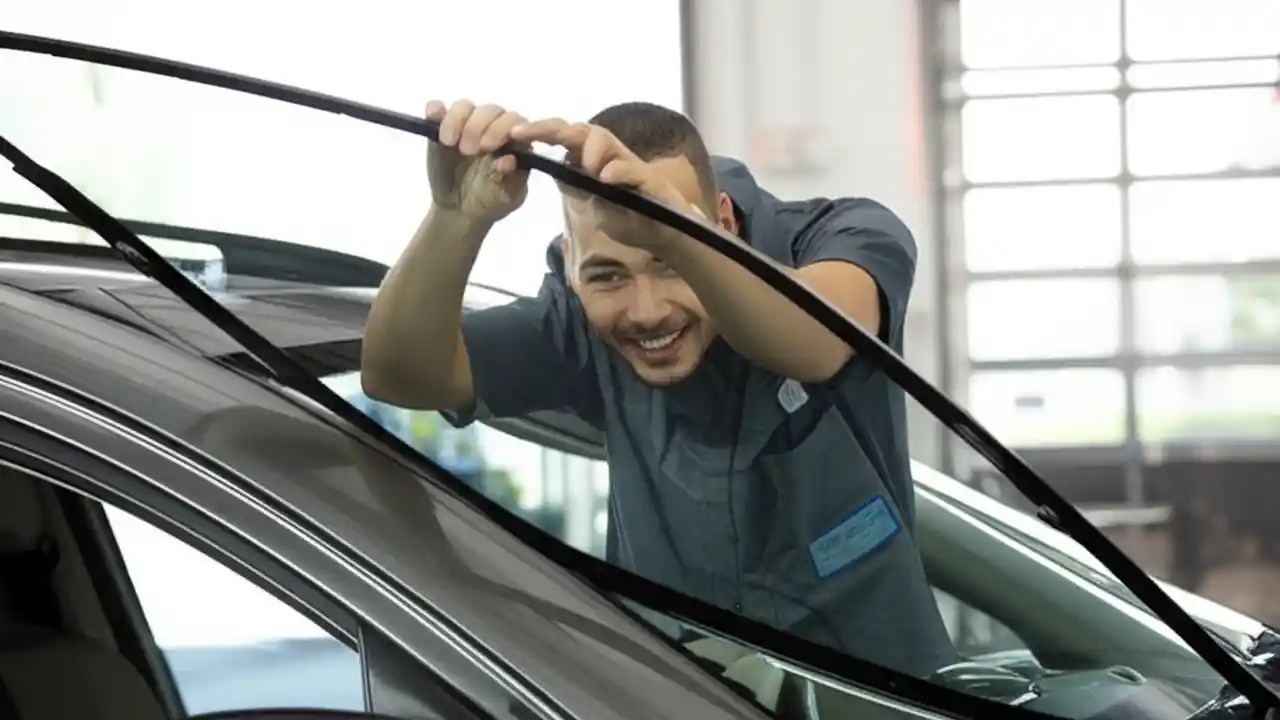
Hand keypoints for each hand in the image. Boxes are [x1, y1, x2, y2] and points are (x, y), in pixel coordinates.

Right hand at [425, 100, 529, 221]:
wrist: (461, 208)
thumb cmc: (490, 200)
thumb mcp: (503, 196)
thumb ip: (509, 179)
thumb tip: (509, 160)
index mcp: (515, 141)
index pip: (514, 122)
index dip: (502, 129)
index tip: (487, 147)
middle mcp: (494, 126)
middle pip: (490, 110)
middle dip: (478, 127)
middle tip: (467, 151)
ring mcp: (468, 124)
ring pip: (465, 106)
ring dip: (456, 120)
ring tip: (449, 143)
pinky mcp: (443, 126)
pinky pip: (437, 109)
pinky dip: (434, 110)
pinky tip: (433, 118)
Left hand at [510, 118, 698, 247]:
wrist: (663, 233)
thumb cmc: (628, 214)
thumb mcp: (591, 201)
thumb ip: (573, 184)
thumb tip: (549, 168)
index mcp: (591, 159)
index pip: (562, 138)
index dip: (538, 133)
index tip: (511, 134)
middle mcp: (608, 155)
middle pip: (579, 131)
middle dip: (549, 129)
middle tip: (524, 131)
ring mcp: (629, 164)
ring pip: (606, 140)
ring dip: (588, 148)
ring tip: (583, 165)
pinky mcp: (649, 181)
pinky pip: (633, 170)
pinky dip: (619, 170)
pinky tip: (606, 176)